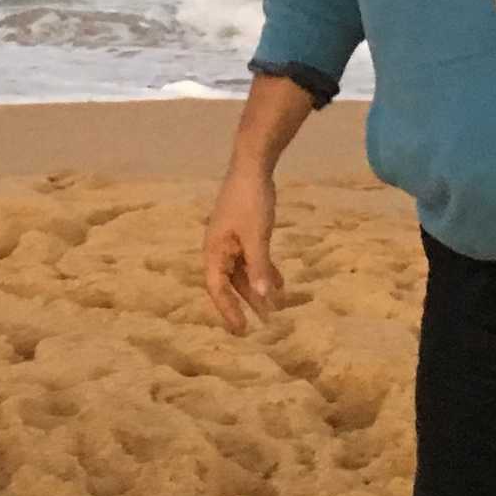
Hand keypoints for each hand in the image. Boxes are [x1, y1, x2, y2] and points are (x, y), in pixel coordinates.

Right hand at [201, 167, 284, 333]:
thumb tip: (261, 297)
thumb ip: (259, 267)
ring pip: (243, 271)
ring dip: (258, 288)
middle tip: (263, 324)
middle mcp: (219, 248)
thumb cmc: (250, 201)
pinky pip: (252, 258)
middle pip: (231, 282)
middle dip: (246, 303)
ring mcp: (231, 239)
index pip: (217, 288)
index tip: (241, 330)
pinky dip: (264, 271)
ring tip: (274, 309)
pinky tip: (280, 283)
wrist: (252, 166)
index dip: (227, 310)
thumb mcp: (257, 237)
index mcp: (214, 250)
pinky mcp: (243, 231)